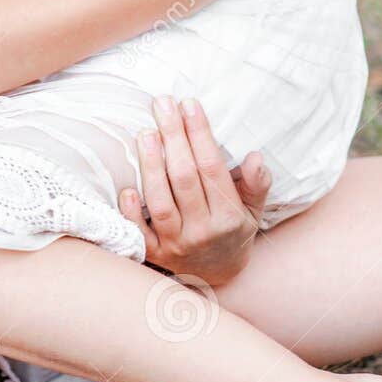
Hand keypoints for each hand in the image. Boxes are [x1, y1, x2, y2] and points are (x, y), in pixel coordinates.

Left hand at [119, 98, 269, 284]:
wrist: (219, 277)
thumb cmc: (233, 231)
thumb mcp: (253, 210)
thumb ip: (256, 185)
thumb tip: (255, 157)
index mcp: (228, 216)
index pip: (211, 167)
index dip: (200, 134)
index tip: (189, 104)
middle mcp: (202, 231)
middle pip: (184, 178)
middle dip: (173, 137)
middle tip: (162, 104)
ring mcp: (176, 245)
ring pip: (161, 202)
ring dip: (151, 166)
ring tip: (145, 132)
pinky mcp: (155, 255)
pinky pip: (140, 234)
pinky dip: (131, 212)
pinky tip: (125, 187)